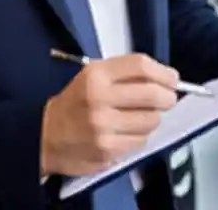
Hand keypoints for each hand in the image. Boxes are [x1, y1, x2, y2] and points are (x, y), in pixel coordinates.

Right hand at [40, 53, 179, 177]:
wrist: (45, 135)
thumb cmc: (74, 103)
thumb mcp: (91, 77)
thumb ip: (124, 74)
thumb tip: (165, 79)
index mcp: (96, 75)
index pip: (141, 66)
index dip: (164, 73)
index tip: (172, 79)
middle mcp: (99, 98)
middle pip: (153, 94)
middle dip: (167, 97)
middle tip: (167, 99)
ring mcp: (104, 126)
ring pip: (152, 120)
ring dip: (152, 119)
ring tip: (138, 117)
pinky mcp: (108, 149)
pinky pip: (141, 141)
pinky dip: (139, 136)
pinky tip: (125, 132)